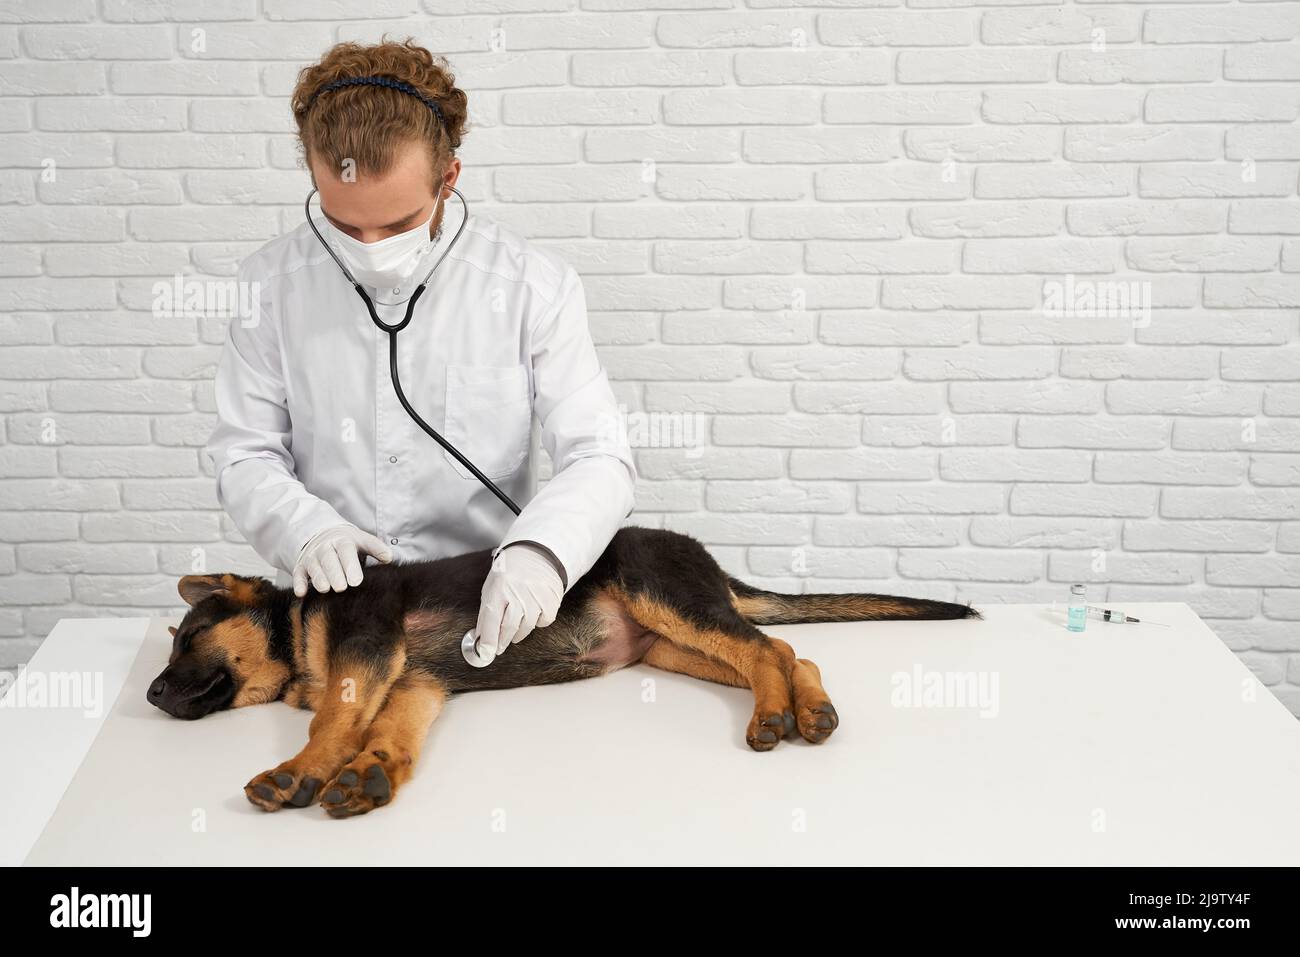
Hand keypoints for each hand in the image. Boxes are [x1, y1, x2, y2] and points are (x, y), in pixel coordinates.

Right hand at [292, 523, 392, 597]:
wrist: (324, 535)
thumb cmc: (348, 544)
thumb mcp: (362, 541)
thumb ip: (376, 548)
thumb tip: (390, 557)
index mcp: (342, 540)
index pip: (346, 550)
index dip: (351, 566)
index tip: (356, 582)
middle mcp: (325, 547)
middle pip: (329, 559)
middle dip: (334, 573)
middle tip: (342, 587)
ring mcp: (312, 557)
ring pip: (314, 567)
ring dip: (319, 578)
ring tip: (325, 589)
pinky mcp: (301, 566)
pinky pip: (298, 574)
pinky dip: (298, 583)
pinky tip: (301, 593)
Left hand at [475, 543, 564, 661]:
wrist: (534, 553)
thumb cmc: (507, 575)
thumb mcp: (491, 589)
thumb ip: (486, 616)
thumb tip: (482, 643)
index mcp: (498, 588)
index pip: (491, 619)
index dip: (488, 640)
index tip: (486, 654)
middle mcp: (517, 590)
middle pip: (510, 627)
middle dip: (503, 641)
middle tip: (499, 647)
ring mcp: (536, 594)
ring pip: (527, 626)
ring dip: (519, 632)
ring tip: (516, 625)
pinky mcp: (552, 597)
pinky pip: (544, 621)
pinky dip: (538, 621)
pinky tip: (533, 612)